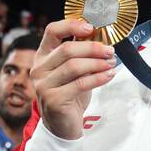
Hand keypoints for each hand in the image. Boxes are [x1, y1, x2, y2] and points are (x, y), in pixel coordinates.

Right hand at [31, 18, 115, 140]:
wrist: (62, 125)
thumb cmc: (70, 94)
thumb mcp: (74, 71)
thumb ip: (81, 55)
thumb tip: (103, 38)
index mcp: (43, 56)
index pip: (52, 31)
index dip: (71, 25)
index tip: (91, 27)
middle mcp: (39, 69)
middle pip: (67, 49)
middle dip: (93, 48)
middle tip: (110, 51)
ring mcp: (43, 85)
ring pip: (74, 66)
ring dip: (97, 63)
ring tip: (111, 64)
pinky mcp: (53, 100)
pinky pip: (80, 84)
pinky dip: (98, 78)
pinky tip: (109, 75)